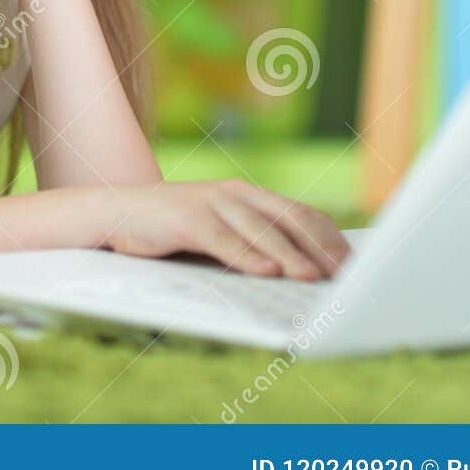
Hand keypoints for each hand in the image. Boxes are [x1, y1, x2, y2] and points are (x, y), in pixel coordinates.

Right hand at [96, 179, 351, 279]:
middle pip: (288, 218)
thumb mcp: (220, 230)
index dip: (329, 237)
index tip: (353, 264)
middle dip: (319, 247)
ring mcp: (210, 202)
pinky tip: (265, 272)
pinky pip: (222, 239)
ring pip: (259, 229)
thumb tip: (301, 273)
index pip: (300, 213)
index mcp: (248, 194)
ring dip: (288, 255)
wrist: (116, 212)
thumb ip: (253, 242)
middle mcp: (234, 192)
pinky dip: (246, 256)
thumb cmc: (173, 229)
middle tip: (344, 274)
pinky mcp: (185, 217)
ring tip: (312, 277)